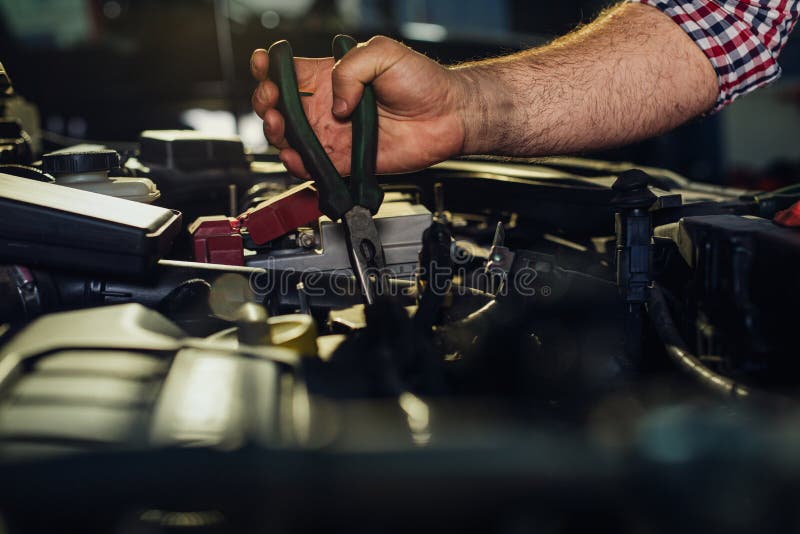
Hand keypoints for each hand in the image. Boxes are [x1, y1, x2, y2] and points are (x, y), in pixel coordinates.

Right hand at [251, 36, 466, 177]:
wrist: (447, 115)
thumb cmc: (423, 81)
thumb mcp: (383, 53)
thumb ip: (351, 69)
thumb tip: (334, 102)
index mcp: (332, 77)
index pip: (289, 73)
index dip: (270, 70)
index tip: (265, 69)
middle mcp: (329, 106)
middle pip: (281, 107)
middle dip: (266, 102)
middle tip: (272, 102)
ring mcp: (334, 134)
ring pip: (290, 138)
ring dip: (276, 133)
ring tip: (281, 126)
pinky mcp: (345, 160)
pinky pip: (313, 166)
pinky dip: (297, 164)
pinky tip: (294, 154)